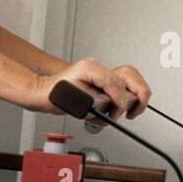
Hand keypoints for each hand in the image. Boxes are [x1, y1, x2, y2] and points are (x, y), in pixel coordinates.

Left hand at [33, 59, 150, 120]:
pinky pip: (122, 85)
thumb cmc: (54, 96)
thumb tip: (112, 104)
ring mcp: (100, 72)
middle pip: (130, 75)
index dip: (119, 101)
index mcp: (91, 68)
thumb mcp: (74, 100)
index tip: (118, 113)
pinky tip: (116, 109)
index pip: (115, 82)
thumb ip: (97, 101)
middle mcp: (98, 68)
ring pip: (130, 77)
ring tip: (129, 111)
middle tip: (134, 112)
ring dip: (133, 95)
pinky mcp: (101, 80)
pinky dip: (124, 97)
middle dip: (138, 95)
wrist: (45, 93)